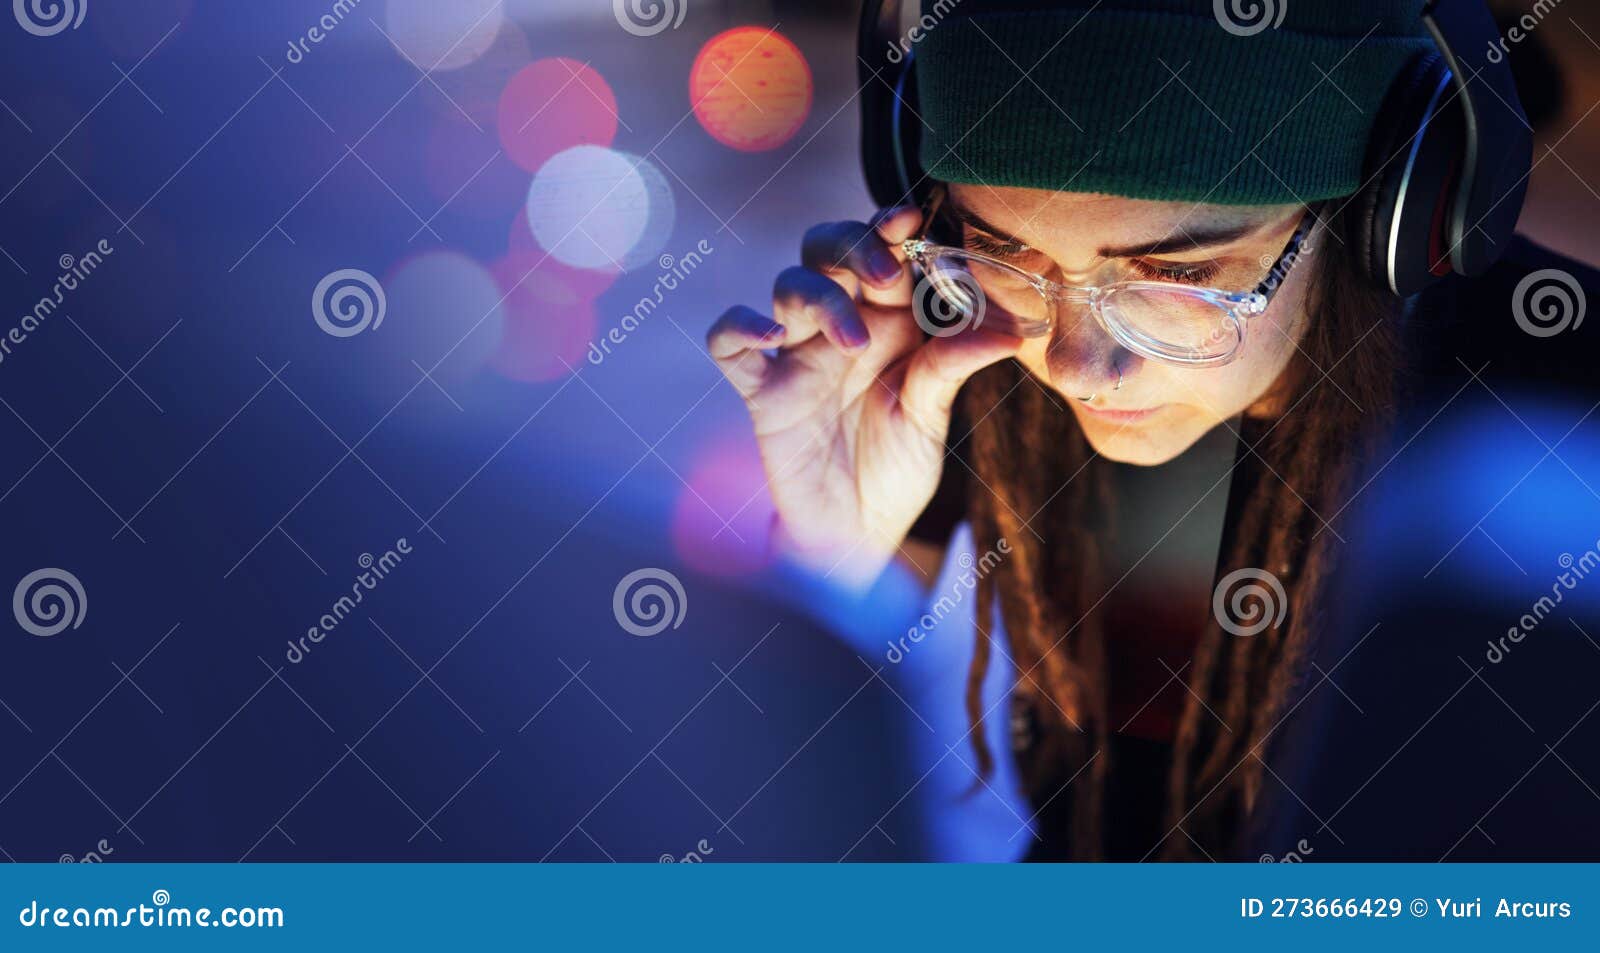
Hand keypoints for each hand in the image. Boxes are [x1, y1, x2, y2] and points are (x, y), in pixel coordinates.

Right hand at [708, 206, 1020, 581]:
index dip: (891, 227)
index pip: (884, 253)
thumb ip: (954, 365)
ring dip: (819, 297)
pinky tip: (767, 336)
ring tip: (853, 341)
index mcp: (889, 323)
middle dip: (852, 246)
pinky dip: (739, 326)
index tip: (910, 216)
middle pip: (827, 249)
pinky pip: (729, 344)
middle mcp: (841, 327)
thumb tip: (1011, 330)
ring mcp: (798, 356)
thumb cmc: (896, 470)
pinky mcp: (762, 392)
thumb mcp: (931, 416)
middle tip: (884, 276)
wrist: (854, 536)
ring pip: (787, 285)